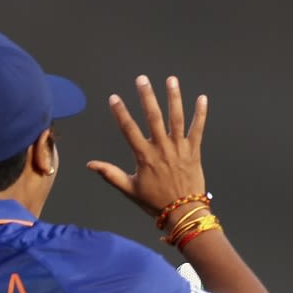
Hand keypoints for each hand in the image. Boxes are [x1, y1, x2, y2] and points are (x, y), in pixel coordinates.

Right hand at [87, 75, 208, 217]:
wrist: (183, 212)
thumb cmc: (155, 202)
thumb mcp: (130, 189)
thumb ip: (110, 174)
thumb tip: (90, 165)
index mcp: (144, 157)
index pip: (129, 130)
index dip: (121, 113)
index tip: (114, 98)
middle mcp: (162, 149)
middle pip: (153, 117)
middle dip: (147, 96)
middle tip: (142, 79)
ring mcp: (179, 148)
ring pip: (176, 118)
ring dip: (174, 97)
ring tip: (171, 80)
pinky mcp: (194, 151)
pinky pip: (198, 129)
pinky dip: (200, 114)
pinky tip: (202, 98)